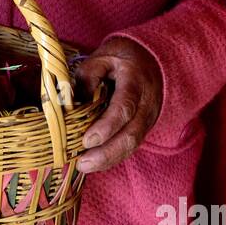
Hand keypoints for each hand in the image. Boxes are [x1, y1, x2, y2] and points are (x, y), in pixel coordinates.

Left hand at [72, 36, 162, 173]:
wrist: (152, 61)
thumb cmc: (122, 59)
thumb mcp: (102, 57)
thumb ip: (88, 76)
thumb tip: (74, 102)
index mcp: (135, 82)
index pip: (124, 108)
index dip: (106, 127)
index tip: (87, 141)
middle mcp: (146, 104)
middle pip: (131, 135)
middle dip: (107, 153)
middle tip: (83, 163)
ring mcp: (148, 119)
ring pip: (133, 145)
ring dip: (109, 159)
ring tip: (85, 166)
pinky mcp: (144, 128)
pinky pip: (131, 146)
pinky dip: (113, 157)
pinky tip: (95, 163)